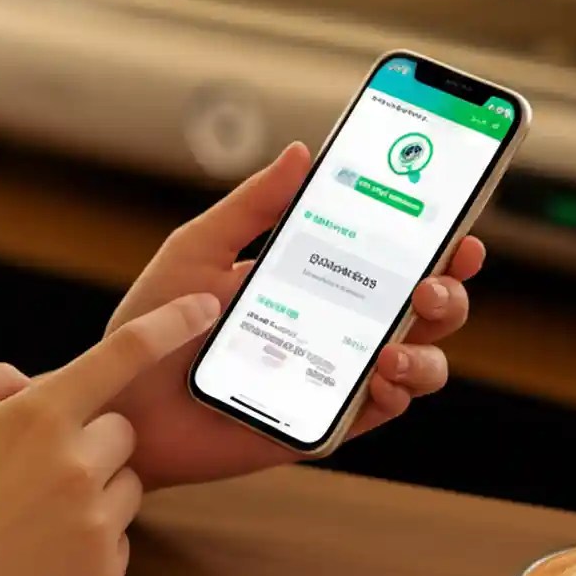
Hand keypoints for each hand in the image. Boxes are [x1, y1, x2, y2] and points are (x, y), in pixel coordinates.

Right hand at [0, 294, 220, 575]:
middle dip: (89, 440)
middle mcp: (76, 466)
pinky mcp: (101, 572)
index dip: (171, 322)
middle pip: (121, 432)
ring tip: (30, 513)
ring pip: (126, 485)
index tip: (205, 307)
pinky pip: (119, 537)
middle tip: (34, 468)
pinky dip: (89, 539)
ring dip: (94, 490)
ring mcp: (93, 524)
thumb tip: (36, 384)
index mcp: (38, 417)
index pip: (121, 354)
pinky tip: (36, 548)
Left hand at [107, 143, 486, 488]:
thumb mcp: (197, 251)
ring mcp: (337, 374)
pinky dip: (396, 393)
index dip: (435, 234)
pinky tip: (380, 377)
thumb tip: (302, 152)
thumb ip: (251, 207)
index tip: (457, 216)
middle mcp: (338, 323)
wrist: (119, 405)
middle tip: (436, 277)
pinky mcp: (326, 423)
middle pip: (424, 304)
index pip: (391, 251)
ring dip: (429, 347)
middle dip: (450, 288)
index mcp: (316, 275)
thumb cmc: (153, 325)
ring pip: (420, 359)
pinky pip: (381, 409)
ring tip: (394, 343)